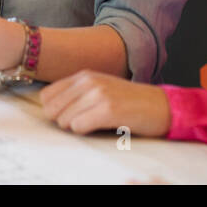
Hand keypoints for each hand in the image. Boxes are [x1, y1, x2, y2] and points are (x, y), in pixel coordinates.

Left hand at [40, 70, 171, 136]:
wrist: (159, 106)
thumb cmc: (128, 101)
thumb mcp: (100, 89)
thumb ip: (76, 94)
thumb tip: (49, 108)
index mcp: (84, 75)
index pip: (46, 95)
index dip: (53, 110)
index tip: (68, 115)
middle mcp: (89, 81)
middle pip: (52, 109)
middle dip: (62, 120)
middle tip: (82, 121)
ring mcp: (98, 94)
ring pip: (63, 119)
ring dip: (75, 127)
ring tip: (94, 123)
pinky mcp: (107, 109)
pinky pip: (78, 126)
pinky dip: (85, 131)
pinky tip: (100, 126)